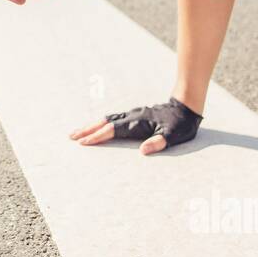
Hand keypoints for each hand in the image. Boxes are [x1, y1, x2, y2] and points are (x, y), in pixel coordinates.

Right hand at [69, 97, 203, 155]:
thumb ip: (159, 142)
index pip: (112, 130)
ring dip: (91, 125)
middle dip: (87, 130)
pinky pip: (113, 118)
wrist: (186, 106)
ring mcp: (132, 115)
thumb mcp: (173, 136)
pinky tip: (97, 127)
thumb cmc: (181, 124)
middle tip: (71, 136)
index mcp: (137, 123)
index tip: (83, 142)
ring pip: (107, 119)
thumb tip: (143, 150)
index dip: (97, 136)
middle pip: (104, 122)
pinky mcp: (134, 115)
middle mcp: (131, 117)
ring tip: (78, 132)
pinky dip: (101, 123)